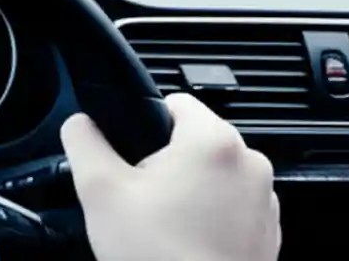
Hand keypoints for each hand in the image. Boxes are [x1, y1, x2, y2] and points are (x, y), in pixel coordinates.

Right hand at [61, 93, 279, 260]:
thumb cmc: (158, 257)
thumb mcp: (100, 191)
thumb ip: (83, 142)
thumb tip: (79, 123)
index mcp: (213, 141)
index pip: (174, 103)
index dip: (143, 127)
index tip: (132, 162)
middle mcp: (249, 163)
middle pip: (193, 142)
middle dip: (165, 165)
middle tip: (143, 203)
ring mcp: (265, 200)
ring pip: (212, 176)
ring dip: (189, 192)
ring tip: (165, 229)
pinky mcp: (268, 232)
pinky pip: (231, 208)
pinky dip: (209, 218)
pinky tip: (186, 244)